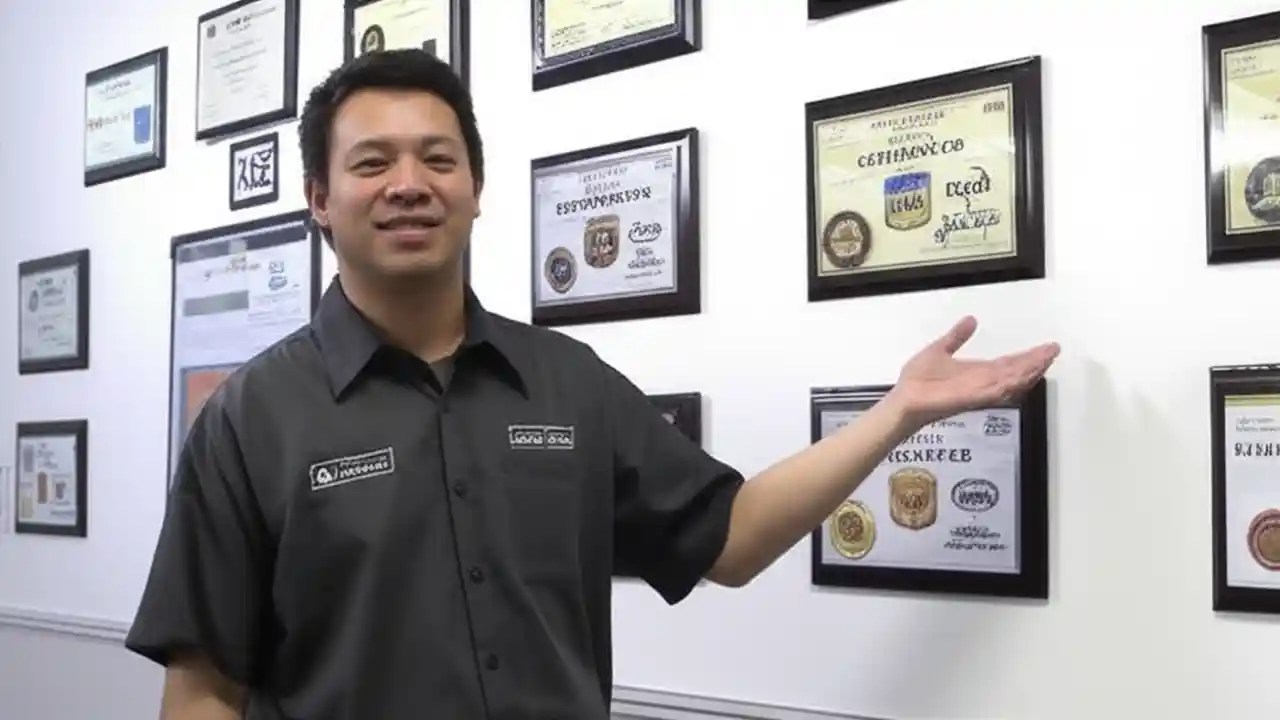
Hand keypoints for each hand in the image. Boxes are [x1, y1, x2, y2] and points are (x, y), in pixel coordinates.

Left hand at [887, 316, 1059, 428]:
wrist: (903, 399)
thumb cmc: (918, 380)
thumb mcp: (939, 350)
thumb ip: (956, 337)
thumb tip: (971, 319)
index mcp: (977, 373)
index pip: (1008, 364)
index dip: (1028, 357)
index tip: (1047, 347)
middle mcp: (982, 383)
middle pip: (1015, 373)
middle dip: (1035, 363)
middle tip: (1054, 350)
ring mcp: (977, 392)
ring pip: (1010, 382)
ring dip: (1027, 371)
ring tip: (1045, 359)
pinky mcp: (969, 398)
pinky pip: (993, 391)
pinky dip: (1008, 384)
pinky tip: (1022, 375)